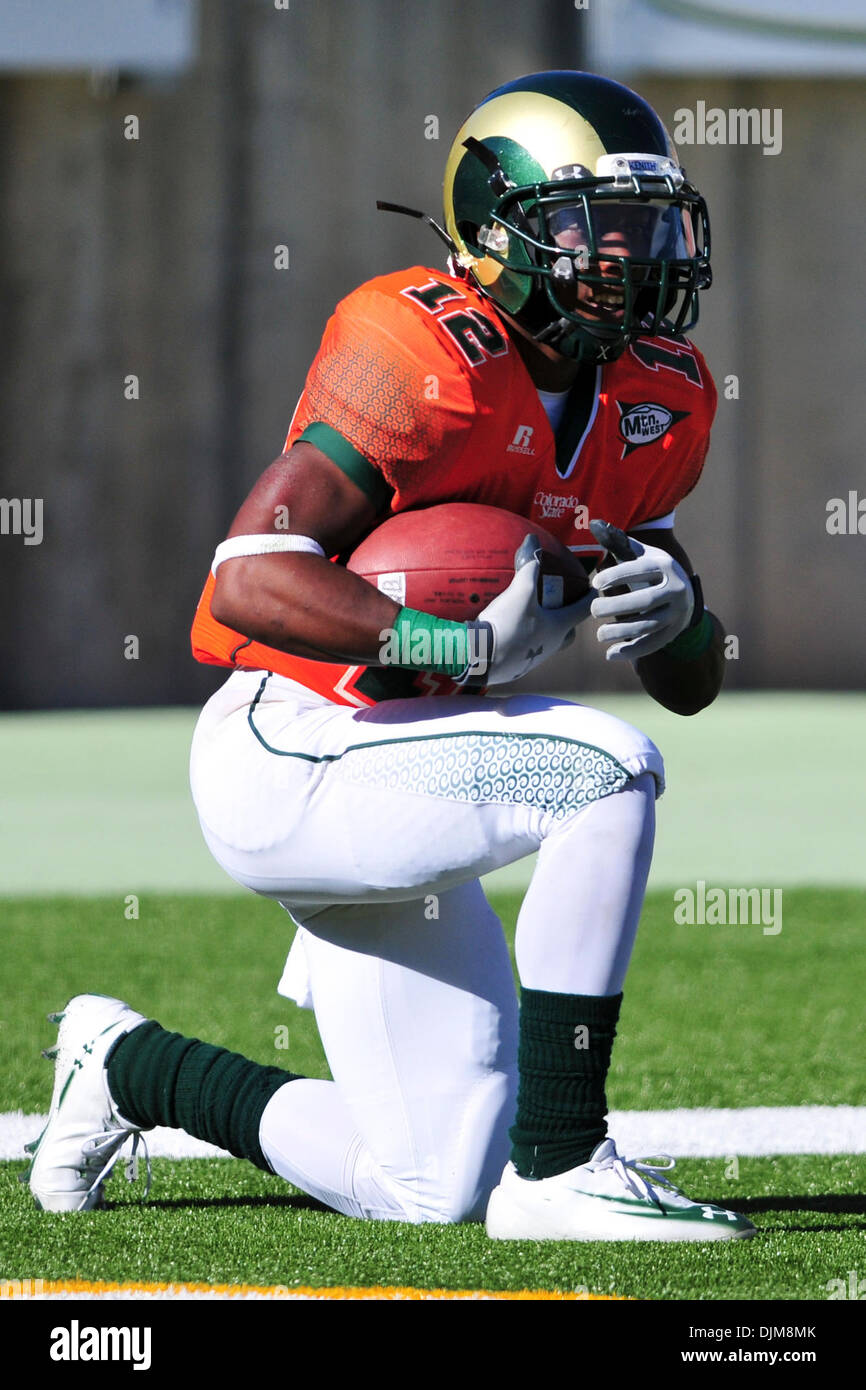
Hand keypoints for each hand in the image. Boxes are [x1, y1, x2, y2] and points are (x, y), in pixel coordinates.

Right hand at [462, 535, 592, 685]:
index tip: (593, 589)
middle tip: (564, 606)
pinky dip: (525, 638)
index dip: (589, 597)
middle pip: (568, 631)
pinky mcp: (517, 665)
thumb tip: (532, 540)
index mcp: (559, 627)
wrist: (482, 658)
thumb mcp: (520, 591)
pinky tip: (512, 629)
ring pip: (548, 642)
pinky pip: (526, 648)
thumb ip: (528, 567)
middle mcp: (551, 645)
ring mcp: (535, 658)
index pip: (583, 610)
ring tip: (535, 615)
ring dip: (546, 629)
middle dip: (569, 619)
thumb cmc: (509, 624)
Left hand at [590, 528, 695, 661]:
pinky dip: (632, 651)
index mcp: (665, 565)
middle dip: (616, 607)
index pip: (639, 570)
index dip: (615, 576)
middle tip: (593, 611)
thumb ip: (617, 542)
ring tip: (599, 634)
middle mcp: (676, 589)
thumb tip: (592, 523)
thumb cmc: (651, 571)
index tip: (594, 584)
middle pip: (645, 600)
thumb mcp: (640, 554)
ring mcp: (678, 613)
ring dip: (621, 632)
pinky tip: (611, 654)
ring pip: (648, 625)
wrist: (684, 593)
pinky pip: (652, 644)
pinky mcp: (674, 632)